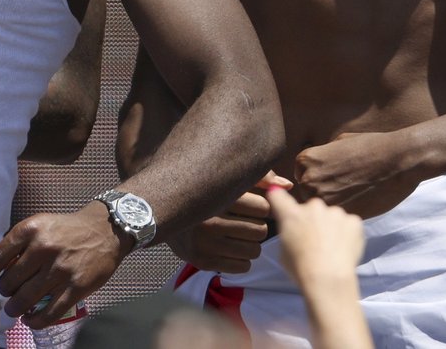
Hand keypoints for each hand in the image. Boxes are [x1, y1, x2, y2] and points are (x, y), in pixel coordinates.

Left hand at [0, 202, 126, 327]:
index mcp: (29, 230)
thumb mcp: (35, 230)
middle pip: (8, 283)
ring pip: (24, 301)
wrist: (104, 230)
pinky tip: (31, 318)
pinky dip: (34, 321)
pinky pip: (48, 313)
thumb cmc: (64, 230)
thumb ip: (7, 249)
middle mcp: (43, 248)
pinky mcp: (76, 287)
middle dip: (6, 292)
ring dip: (15, 309)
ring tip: (17, 308)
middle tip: (13, 292)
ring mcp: (60, 269)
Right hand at [164, 170, 290, 273]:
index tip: (256, 206)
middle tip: (248, 222)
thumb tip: (287, 186)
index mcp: (217, 197)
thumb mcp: (227, 180)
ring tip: (241, 235)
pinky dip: (243, 259)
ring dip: (252, 244)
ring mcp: (205, 243)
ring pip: (254, 250)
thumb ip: (258, 178)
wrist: (158, 213)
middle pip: (261, 230)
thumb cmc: (204, 194)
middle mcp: (209, 221)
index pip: (263, 207)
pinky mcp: (202, 261)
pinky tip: (232, 248)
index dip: (264, 207)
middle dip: (259, 227)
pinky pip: (242, 266)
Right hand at [266, 187, 373, 348]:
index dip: (278, 196)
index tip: (279, 198)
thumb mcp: (284, 251)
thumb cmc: (301, 269)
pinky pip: (349, 224)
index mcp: (291, 215)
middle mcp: (312, 207)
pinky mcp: (353, 221)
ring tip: (333, 249)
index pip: (279, 196)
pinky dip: (348, 233)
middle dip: (313, 219)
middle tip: (316, 241)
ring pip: (332, 216)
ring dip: (331, 226)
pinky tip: (345, 249)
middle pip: (312, 208)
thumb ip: (290, 234)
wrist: (328, 278)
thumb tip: (298, 232)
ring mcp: (335, 212)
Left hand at [294, 132, 423, 218]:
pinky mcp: (341, 214)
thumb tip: (314, 169)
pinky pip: (338, 217)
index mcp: (306, 160)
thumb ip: (321, 157)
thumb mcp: (338, 142)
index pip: (300, 176)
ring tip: (354, 193)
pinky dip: (348, 211)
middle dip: (324, 192)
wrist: (398, 160)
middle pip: (308, 194)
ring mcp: (324, 200)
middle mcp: (309, 180)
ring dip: (335, 203)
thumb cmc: (371, 146)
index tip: (333, 175)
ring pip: (322, 209)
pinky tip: (362, 200)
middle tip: (345, 187)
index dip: (317, 177)